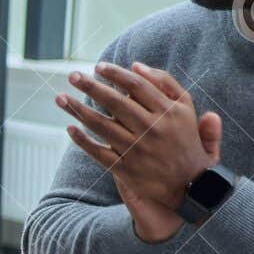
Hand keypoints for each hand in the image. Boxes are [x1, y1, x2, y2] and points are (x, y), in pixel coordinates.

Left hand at [56, 61, 220, 242]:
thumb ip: (167, 84)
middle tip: (73, 76)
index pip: (137, 86)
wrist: (193, 187)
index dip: (115, 74)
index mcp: (169, 112)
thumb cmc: (186, 141)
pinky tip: (70, 128)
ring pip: (102, 125)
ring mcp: (138, 150)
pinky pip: (99, 152)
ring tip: (60, 98)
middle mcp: (153, 129)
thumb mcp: (187, 109)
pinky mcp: (126, 169)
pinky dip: (82, 141)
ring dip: (78, 110)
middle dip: (91, 86)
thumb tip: (137, 66)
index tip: (98, 66)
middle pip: (116, 102)